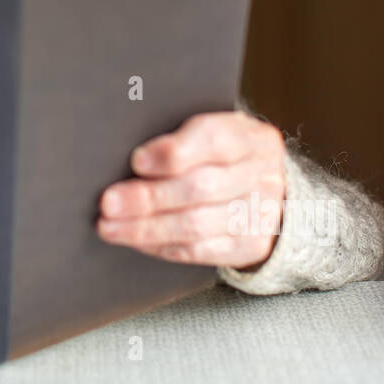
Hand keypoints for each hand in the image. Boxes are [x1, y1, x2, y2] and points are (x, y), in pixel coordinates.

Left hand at [97, 110, 286, 267]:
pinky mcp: (250, 246)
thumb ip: (180, 137)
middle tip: (109, 202)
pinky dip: (161, 246)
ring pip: (196, 225)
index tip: (137, 161)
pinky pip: (199, 251)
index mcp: (249, 137)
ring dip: (146, 228)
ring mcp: (259, 214)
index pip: (213, 140)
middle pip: (200, 188)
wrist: (274, 191)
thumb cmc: (225, 155)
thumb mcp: (215, 132)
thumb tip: (132, 155)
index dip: (172, 153)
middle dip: (148, 197)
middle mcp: (260, 175)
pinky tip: (135, 240)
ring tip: (110, 227)